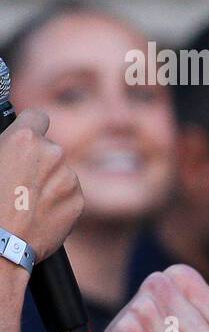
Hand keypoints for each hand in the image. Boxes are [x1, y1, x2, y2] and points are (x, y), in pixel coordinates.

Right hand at [0, 109, 82, 259]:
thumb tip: (9, 144)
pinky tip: (37, 215)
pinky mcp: (78, 201)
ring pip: (60, 173)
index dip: (30, 127)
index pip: (38, 116)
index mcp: (24, 139)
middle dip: (37, 161)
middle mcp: (53, 154)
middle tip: (17, 182)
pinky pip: (68, 194)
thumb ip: (4, 146)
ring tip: (24, 203)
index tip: (26, 139)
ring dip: (48, 182)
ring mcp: (69, 178)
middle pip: (49, 149)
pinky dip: (57, 201)